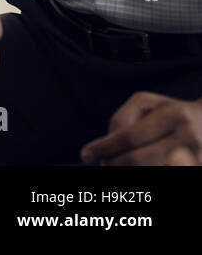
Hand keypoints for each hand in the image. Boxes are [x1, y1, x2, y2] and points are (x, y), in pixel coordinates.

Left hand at [81, 93, 201, 165]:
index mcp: (173, 115)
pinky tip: (137, 167)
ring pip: (150, 170)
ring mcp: (197, 158)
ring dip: (127, 170)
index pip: (130, 136)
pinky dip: (146, 172)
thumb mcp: (146, 103)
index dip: (105, 147)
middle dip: (114, 163)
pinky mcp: (198, 169)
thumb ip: (122, 119)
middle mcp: (188, 138)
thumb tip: (107, 143)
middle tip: (101, 163)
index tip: (86, 155)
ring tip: (117, 164)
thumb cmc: (170, 111)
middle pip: (139, 159)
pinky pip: (164, 173)